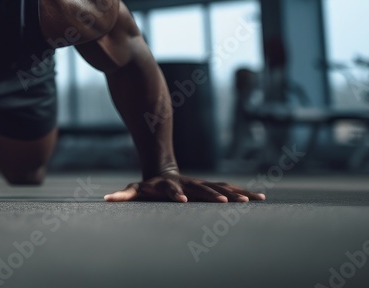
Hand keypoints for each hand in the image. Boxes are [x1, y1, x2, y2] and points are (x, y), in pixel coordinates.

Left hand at [103, 173, 265, 202]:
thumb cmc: (149, 185)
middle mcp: (190, 184)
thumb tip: (107, 199)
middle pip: (201, 189)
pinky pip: (230, 190)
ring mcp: (202, 184)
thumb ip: (123, 194)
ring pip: (220, 187)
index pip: (172, 191)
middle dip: (213, 195)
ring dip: (236, 194)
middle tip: (226, 201)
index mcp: (171, 187)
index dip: (176, 195)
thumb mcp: (135, 189)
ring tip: (253, 200)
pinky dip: (244, 193)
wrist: (165, 168)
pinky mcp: (212, 187)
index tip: (182, 201)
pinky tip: (261, 198)